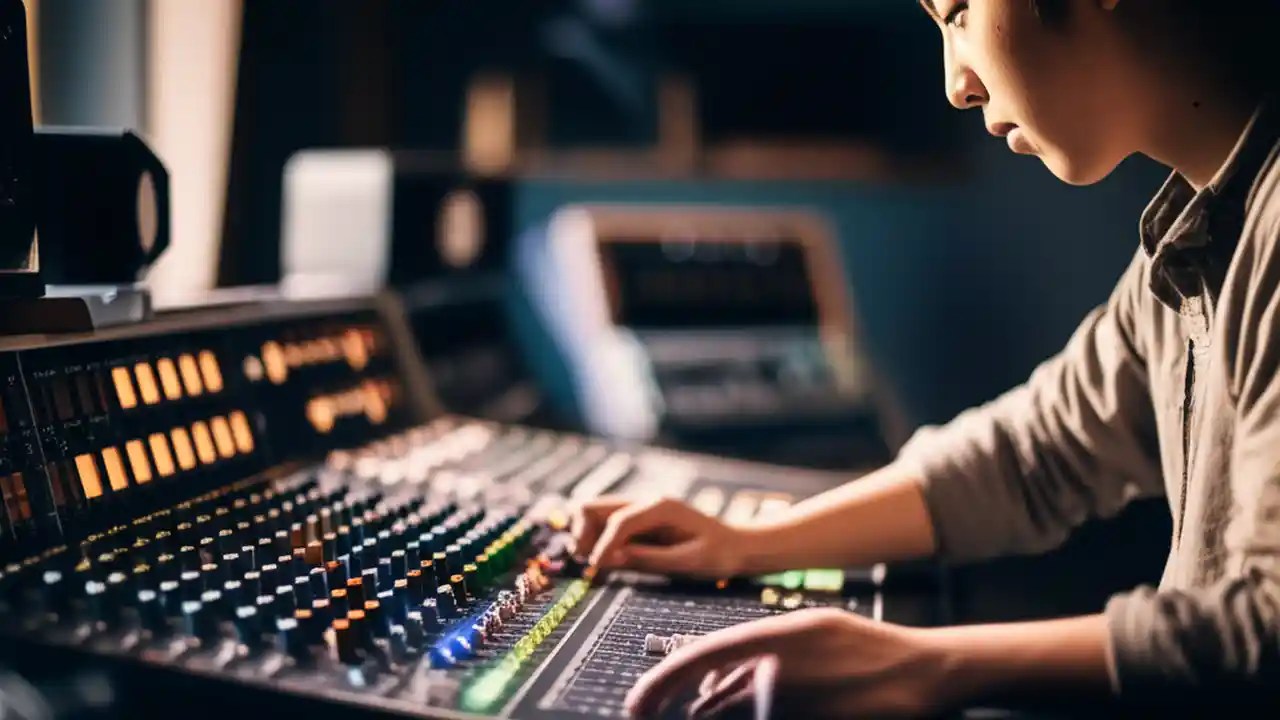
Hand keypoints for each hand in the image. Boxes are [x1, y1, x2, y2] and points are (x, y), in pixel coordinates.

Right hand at [571, 496, 747, 577]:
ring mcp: (641, 509)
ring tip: (594, 564)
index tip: (594, 569)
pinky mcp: (639, 521)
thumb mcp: (689, 562)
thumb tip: (611, 559)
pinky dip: (597, 539)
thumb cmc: (719, 555)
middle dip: (584, 534)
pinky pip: (606, 524)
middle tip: (587, 564)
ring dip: (587, 536)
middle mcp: (647, 502)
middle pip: (596, 506)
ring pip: (596, 512)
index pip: (620, 520)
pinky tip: (603, 560)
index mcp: (662, 508)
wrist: (737, 545)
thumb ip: (649, 559)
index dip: (603, 545)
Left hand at [625, 608, 951, 718]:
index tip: (637, 704)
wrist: (920, 670)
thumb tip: (713, 672)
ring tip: (765, 702)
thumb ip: (757, 650)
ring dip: (734, 714)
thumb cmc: (861, 647)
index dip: (660, 684)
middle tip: (688, 711)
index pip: (698, 659)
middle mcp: (777, 672)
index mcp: (773, 636)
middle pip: (716, 701)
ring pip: (739, 716)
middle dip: (704, 707)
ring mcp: (792, 704)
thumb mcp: (804, 631)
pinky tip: (781, 709)